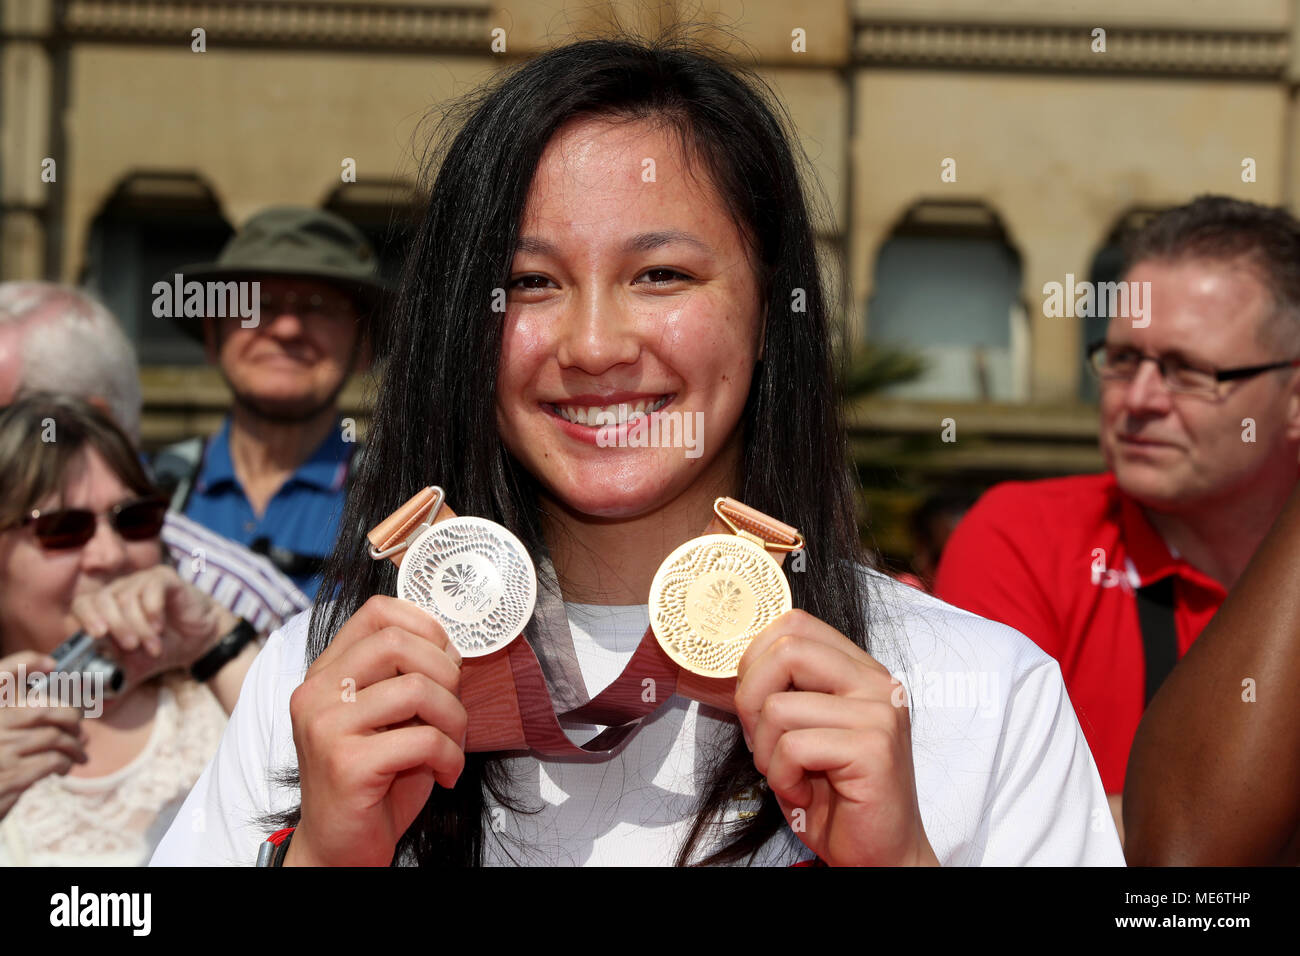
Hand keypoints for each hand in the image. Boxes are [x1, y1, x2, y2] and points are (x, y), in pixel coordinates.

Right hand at [0, 651, 88, 821]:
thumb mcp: (4, 736)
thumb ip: (22, 716)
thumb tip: (68, 700)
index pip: (2, 675)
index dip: (25, 662)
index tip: (51, 663)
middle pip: (42, 709)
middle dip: (70, 718)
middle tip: (79, 730)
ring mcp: (1, 750)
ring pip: (54, 737)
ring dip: (73, 746)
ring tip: (78, 754)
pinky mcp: (10, 777)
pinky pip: (52, 760)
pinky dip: (64, 762)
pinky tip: (62, 768)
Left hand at [69, 565, 238, 688]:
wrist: (198, 642)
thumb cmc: (162, 650)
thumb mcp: (133, 669)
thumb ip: (110, 681)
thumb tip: (90, 705)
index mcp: (106, 608)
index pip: (84, 604)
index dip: (86, 618)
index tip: (97, 636)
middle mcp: (120, 590)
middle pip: (104, 599)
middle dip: (116, 626)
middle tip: (131, 647)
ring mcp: (141, 582)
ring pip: (128, 598)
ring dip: (140, 627)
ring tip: (153, 646)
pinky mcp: (164, 578)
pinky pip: (151, 589)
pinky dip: (153, 611)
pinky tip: (161, 627)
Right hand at [285, 595, 466, 866]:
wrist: (341, 846)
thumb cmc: (375, 779)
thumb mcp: (389, 715)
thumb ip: (407, 676)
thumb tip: (453, 645)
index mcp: (326, 672)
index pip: (376, 611)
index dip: (425, 626)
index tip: (447, 659)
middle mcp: (317, 692)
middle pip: (398, 641)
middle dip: (445, 671)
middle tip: (452, 708)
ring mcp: (326, 727)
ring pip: (418, 689)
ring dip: (454, 718)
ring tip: (451, 744)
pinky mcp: (346, 764)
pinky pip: (423, 739)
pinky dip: (450, 756)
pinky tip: (445, 773)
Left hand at [735, 609, 938, 866]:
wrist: (880, 854)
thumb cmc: (835, 797)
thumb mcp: (803, 730)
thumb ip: (784, 691)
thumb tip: (736, 666)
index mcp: (859, 671)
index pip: (795, 623)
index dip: (756, 657)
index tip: (752, 701)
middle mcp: (876, 683)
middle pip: (786, 649)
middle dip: (751, 697)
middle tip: (759, 739)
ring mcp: (879, 713)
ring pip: (779, 706)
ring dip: (765, 751)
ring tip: (789, 775)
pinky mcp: (874, 748)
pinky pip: (793, 746)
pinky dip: (782, 777)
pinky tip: (804, 793)